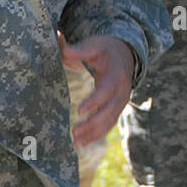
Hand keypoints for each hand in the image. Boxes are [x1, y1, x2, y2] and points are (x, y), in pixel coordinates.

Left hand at [58, 31, 135, 147]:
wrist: (125, 54)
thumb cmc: (105, 49)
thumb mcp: (95, 44)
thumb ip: (78, 49)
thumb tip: (61, 44)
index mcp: (116, 74)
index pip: (106, 90)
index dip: (94, 101)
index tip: (79, 111)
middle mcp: (122, 90)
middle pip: (109, 110)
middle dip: (92, 123)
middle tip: (74, 132)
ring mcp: (121, 101)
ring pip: (109, 121)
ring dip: (93, 133)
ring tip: (76, 141)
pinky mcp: (117, 108)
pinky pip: (108, 124)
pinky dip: (96, 134)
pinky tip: (82, 142)